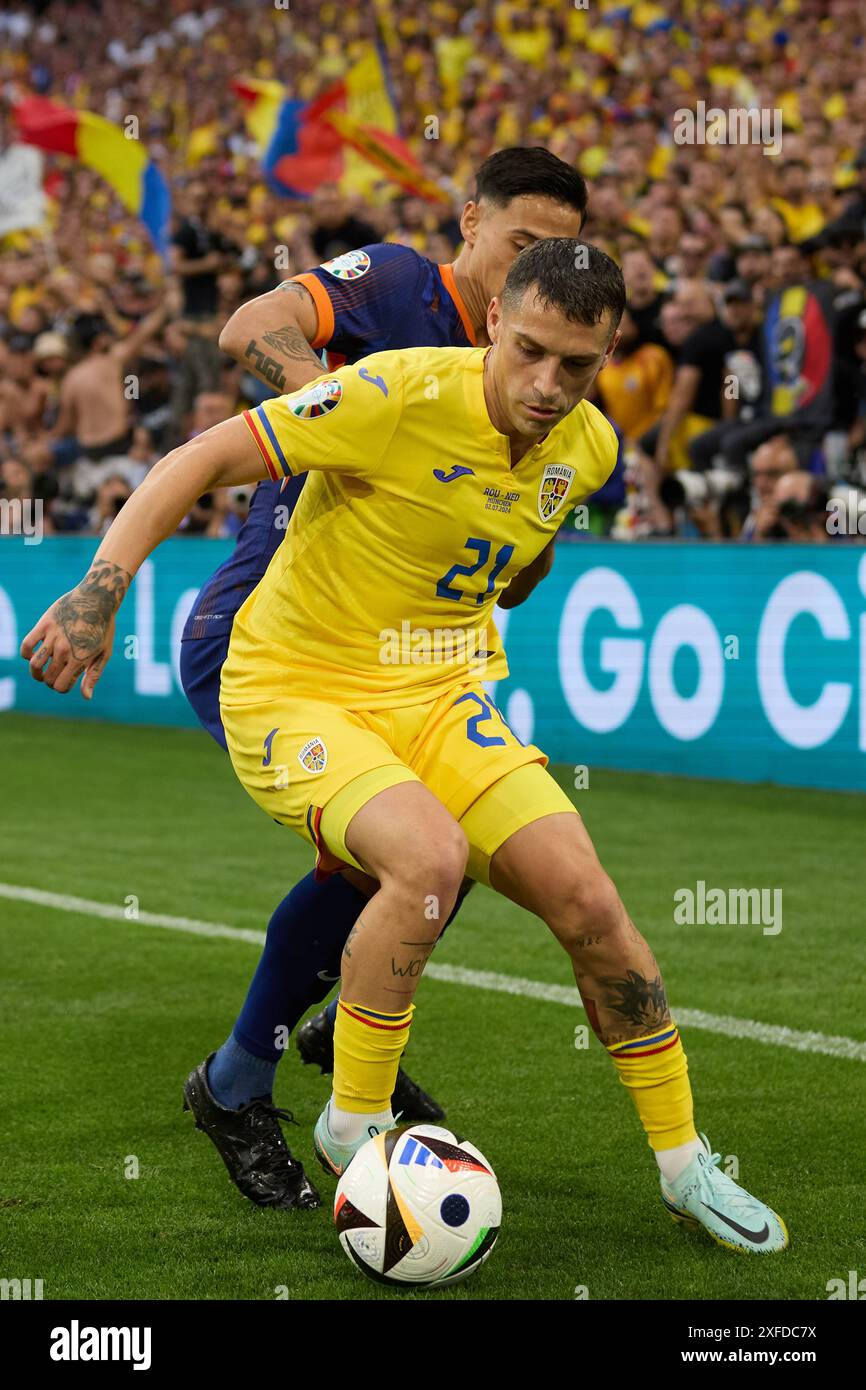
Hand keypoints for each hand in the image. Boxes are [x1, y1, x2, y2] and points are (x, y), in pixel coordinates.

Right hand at [20, 561, 128, 697]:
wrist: (97, 599)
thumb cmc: (103, 628)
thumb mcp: (104, 653)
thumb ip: (93, 675)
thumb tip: (86, 697)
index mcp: (81, 659)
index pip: (61, 686)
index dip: (60, 688)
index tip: (63, 682)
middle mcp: (66, 649)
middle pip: (48, 678)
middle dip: (49, 681)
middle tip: (53, 675)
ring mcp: (54, 637)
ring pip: (35, 665)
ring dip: (35, 672)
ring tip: (39, 669)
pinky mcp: (44, 625)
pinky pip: (27, 645)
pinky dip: (26, 654)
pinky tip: (33, 654)